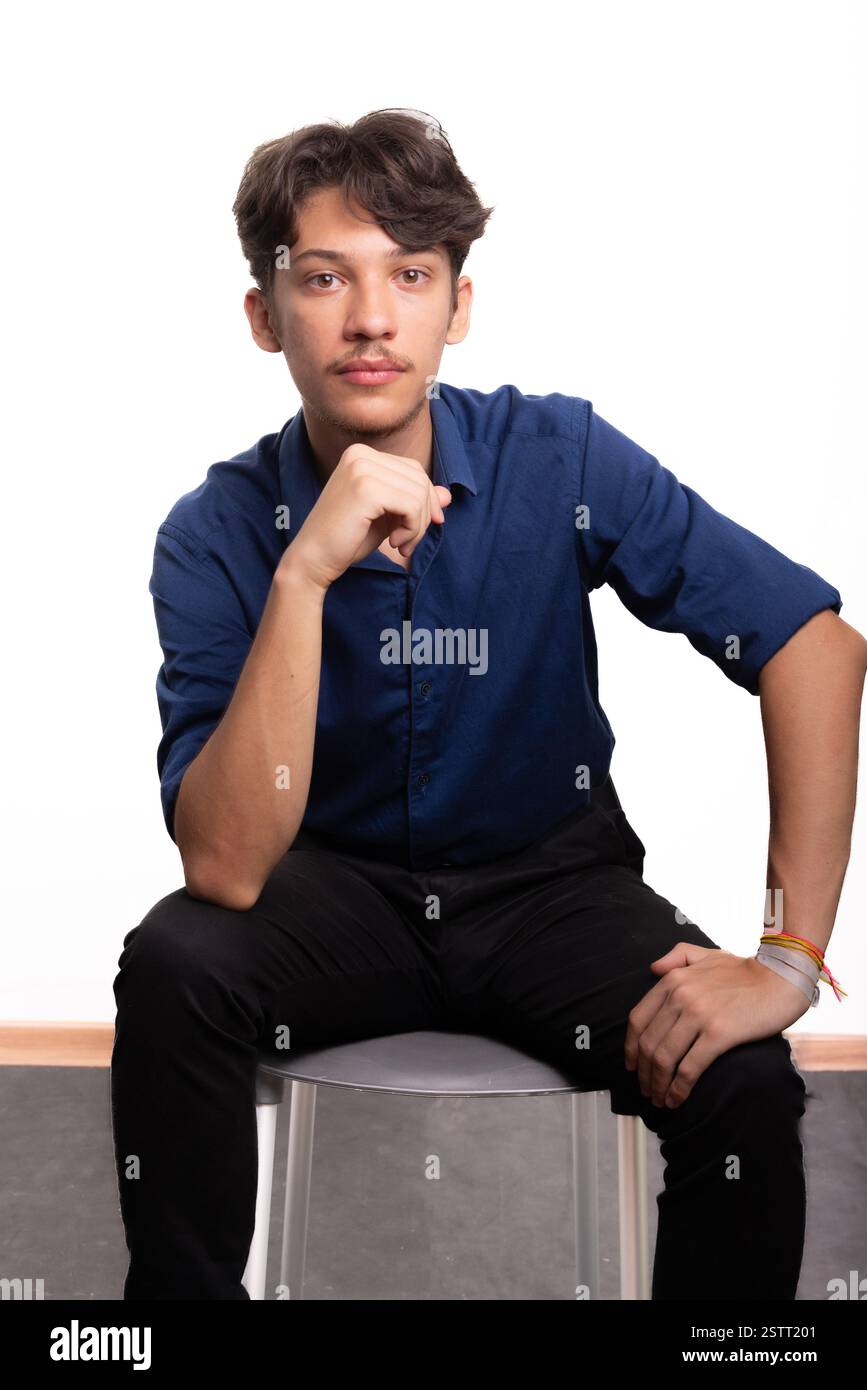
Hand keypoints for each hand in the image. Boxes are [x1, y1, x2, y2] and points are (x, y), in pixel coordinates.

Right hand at [285, 443, 452, 590]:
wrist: (314, 559)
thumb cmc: (347, 539)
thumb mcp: (388, 516)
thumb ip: (416, 501)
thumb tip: (449, 494)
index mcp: (362, 454)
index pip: (413, 470)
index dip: (426, 500)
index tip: (420, 528)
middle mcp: (360, 454)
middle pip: (419, 479)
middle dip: (423, 515)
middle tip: (408, 543)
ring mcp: (362, 468)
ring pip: (419, 493)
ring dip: (417, 527)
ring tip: (401, 545)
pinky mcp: (366, 488)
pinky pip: (412, 505)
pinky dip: (411, 529)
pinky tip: (394, 544)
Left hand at [623, 942, 810, 1108]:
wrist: (782, 977)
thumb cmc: (746, 969)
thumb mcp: (706, 954)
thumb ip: (677, 956)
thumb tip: (652, 969)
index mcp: (673, 979)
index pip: (638, 1019)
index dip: (630, 1047)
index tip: (632, 1066)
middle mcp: (680, 996)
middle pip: (648, 1043)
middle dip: (644, 1073)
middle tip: (647, 1090)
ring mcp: (698, 1015)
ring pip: (664, 1058)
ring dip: (657, 1085)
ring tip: (659, 1100)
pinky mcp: (718, 1034)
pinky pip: (689, 1068)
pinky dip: (678, 1089)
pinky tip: (676, 1100)